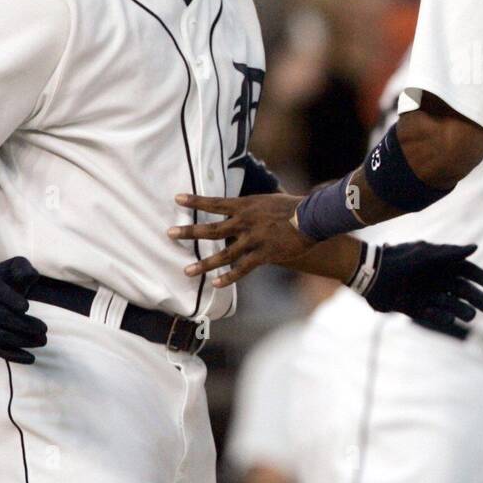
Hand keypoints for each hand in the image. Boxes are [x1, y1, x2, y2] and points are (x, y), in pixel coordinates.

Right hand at [0, 257, 46, 363]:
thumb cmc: (4, 277)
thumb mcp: (13, 265)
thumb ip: (23, 267)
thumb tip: (31, 276)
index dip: (10, 300)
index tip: (26, 306)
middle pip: (0, 317)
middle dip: (23, 325)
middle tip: (44, 329)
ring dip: (21, 340)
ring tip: (42, 341)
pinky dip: (13, 355)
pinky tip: (30, 358)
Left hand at [169, 192, 310, 286]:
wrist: (312, 217)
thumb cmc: (293, 207)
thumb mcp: (269, 200)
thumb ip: (253, 207)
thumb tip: (244, 207)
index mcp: (246, 206)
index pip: (215, 203)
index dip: (195, 201)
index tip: (177, 198)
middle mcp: (245, 222)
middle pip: (211, 229)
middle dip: (189, 232)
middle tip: (170, 234)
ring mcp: (253, 239)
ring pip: (223, 254)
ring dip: (204, 264)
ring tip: (187, 271)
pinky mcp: (264, 254)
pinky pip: (242, 268)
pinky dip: (229, 277)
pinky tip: (216, 284)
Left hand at [361, 242, 482, 330]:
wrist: (370, 273)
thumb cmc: (399, 260)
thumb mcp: (426, 254)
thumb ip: (450, 253)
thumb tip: (475, 247)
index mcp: (441, 264)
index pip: (468, 271)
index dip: (482, 278)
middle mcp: (437, 279)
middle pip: (463, 290)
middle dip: (477, 297)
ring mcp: (427, 294)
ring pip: (451, 304)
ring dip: (463, 310)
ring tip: (470, 316)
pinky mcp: (416, 308)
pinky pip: (434, 315)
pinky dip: (442, 317)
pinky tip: (449, 319)